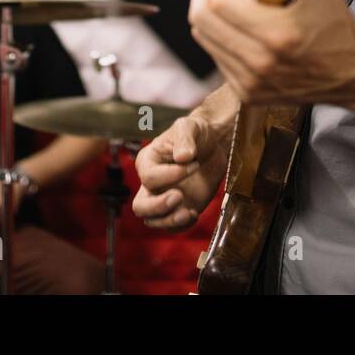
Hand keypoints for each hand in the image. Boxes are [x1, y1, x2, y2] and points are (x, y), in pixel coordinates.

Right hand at [132, 114, 226, 230]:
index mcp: (147, 162)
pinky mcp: (179, 209)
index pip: (150, 177)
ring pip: (153, 221)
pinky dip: (183, 225)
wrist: (214, 145)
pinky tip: (195, 213)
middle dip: (158, 206)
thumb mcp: (190, 127)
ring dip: (171, 220)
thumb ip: (185, 139)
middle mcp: (150, 184)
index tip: (194, 164)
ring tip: (189, 212)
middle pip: (141, 206)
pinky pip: (173, 227)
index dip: (172, 175)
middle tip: (179, 197)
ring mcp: (164, 199)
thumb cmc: (196, 133)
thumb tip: (183, 157)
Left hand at [188, 0, 354, 107]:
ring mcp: (250, 83)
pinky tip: (250, 32)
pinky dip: (225, 38)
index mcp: (277, 35)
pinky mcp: (247, 94)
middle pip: (201, 21)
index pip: (220, 2)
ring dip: (219, 17)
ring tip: (246, 11)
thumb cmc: (334, 23)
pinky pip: (216, 56)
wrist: (351, 71)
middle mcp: (259, 63)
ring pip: (204, 38)